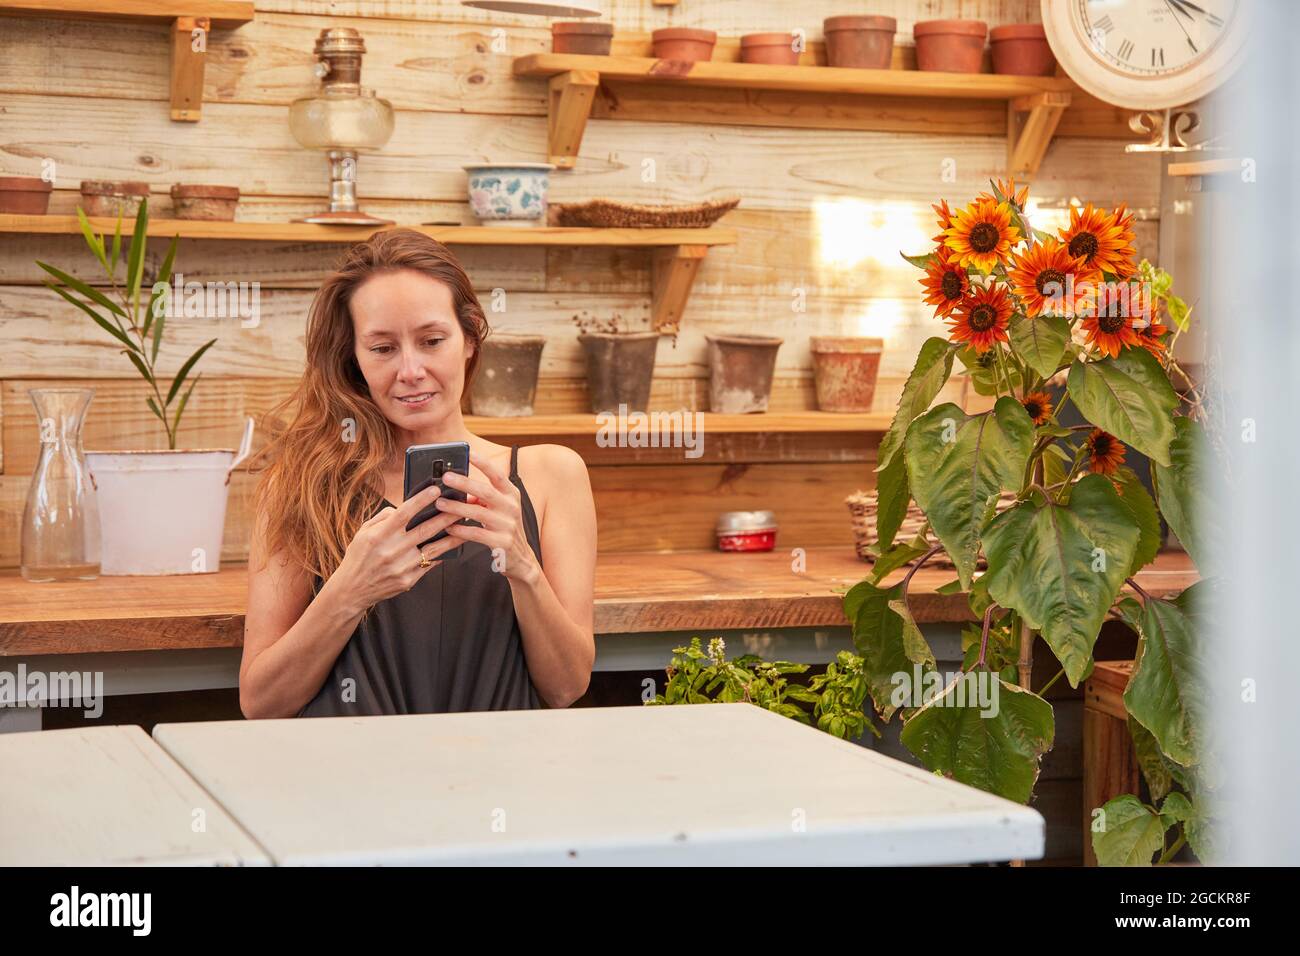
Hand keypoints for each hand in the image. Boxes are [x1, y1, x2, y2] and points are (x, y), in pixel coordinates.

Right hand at [332, 484, 461, 612]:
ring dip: (452, 537)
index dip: (421, 500)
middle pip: (425, 530)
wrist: (352, 590)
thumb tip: (404, 508)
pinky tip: (452, 545)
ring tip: (465, 526)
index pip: (404, 513)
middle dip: (445, 517)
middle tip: (460, 506)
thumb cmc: (358, 557)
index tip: (435, 490)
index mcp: (379, 536)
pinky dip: (441, 554)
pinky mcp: (409, 580)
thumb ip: (383, 517)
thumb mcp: (363, 532)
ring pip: (434, 549)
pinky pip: (430, 564)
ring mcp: (402, 567)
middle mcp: (392, 551)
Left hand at [435, 449, 539, 583]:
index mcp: (512, 494)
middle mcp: (512, 507)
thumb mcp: (499, 509)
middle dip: (464, 483)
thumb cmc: (504, 528)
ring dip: (457, 508)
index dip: (484, 463)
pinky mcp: (502, 543)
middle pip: (486, 492)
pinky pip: (477, 534)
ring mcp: (508, 525)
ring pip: (478, 513)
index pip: (497, 475)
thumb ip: (483, 498)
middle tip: (445, 477)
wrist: (521, 558)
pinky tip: (448, 528)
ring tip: (440, 503)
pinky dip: (461, 530)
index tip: (469, 453)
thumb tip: (458, 485)